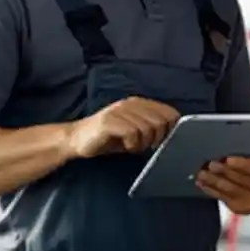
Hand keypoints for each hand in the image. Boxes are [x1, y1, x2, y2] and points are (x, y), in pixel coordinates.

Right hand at [65, 97, 180, 159]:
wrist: (77, 140)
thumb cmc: (108, 138)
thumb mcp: (134, 131)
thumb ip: (151, 128)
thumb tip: (172, 134)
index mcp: (139, 103)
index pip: (169, 112)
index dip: (171, 129)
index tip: (160, 141)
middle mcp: (130, 103)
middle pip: (160, 122)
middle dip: (156, 139)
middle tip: (144, 146)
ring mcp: (119, 111)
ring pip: (147, 128)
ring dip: (142, 143)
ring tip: (132, 146)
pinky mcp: (109, 121)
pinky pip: (132, 133)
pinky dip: (132, 145)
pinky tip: (124, 146)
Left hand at [196, 146, 249, 214]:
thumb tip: (246, 130)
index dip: (243, 165)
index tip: (228, 159)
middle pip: (242, 180)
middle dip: (225, 172)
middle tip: (210, 164)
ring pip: (232, 191)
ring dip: (215, 182)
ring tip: (202, 173)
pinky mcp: (243, 208)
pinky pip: (225, 199)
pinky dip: (212, 190)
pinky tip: (202, 183)